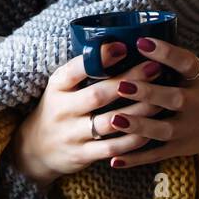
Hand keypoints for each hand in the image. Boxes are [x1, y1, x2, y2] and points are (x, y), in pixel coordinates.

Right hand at [9, 41, 167, 189]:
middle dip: (129, 81)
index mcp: (57, 86)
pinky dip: (133, 139)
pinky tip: (151, 128)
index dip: (99, 58)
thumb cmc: (59, 109)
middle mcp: (62, 109)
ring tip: (161, 98)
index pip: (75, 69)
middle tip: (155, 67)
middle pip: (98, 94)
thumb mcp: (61, 87)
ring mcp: (71, 134)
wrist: (37, 150)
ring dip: (138, 110)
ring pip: (110, 122)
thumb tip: (122, 44)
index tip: (122, 46)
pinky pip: (112, 148)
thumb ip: (84, 71)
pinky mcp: (82, 155)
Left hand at [103, 37, 198, 174]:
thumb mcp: (194, 73)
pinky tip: (114, 159)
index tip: (142, 41)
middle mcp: (195, 105)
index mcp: (198, 80)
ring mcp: (187, 129)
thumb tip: (131, 38)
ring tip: (115, 119)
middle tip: (122, 85)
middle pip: (173, 99)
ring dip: (139, 126)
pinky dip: (135, 159)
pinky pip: (155, 155)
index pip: (184, 62)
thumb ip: (170, 60)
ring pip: (162, 129)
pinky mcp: (179, 149)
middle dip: (148, 93)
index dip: (165, 52)